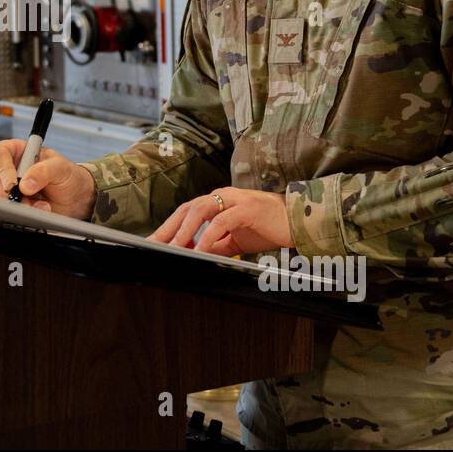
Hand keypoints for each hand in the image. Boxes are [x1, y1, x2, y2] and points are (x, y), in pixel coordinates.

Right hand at [0, 139, 95, 219]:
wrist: (75, 197)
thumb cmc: (67, 175)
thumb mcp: (60, 167)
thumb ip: (44, 171)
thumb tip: (25, 184)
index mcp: (18, 151)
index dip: (2, 168)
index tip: (13, 184)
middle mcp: (9, 168)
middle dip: (8, 193)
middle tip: (26, 198)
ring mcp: (9, 188)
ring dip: (20, 205)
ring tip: (41, 204)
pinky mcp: (13, 204)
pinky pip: (9, 211)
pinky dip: (25, 213)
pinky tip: (40, 209)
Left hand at [148, 187, 293, 255]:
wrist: (299, 222)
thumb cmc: (267, 228)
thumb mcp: (235, 240)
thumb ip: (214, 245)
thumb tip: (192, 255)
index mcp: (218, 201)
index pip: (186, 212)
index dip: (168, 227)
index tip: (153, 243)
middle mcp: (223, 196)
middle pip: (188, 208)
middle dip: (169, 227)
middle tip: (154, 245)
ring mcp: (235, 200)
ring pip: (202, 209)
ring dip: (185, 229)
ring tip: (174, 247)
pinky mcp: (248, 209)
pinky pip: (223, 221)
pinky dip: (209, 234)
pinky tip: (201, 248)